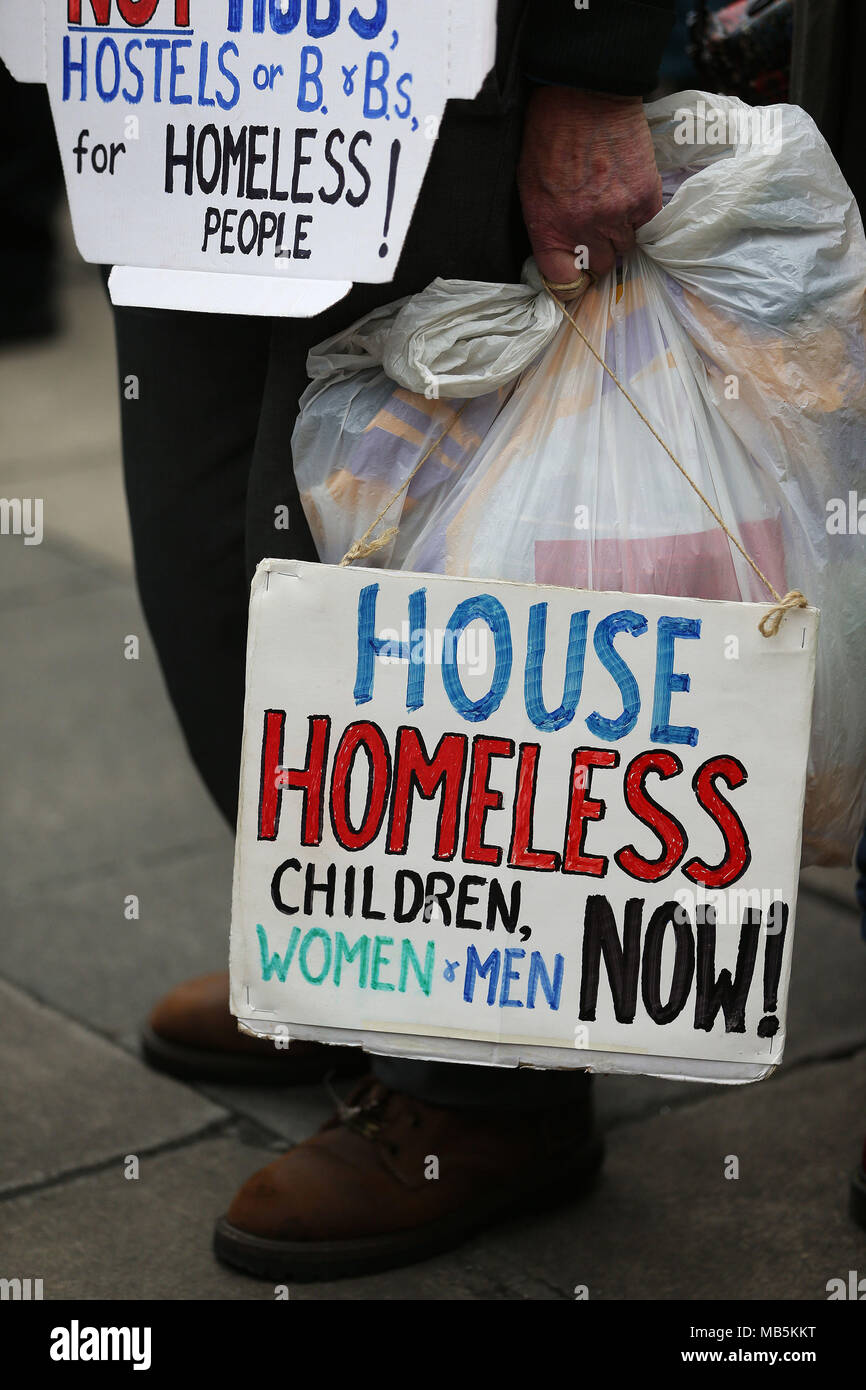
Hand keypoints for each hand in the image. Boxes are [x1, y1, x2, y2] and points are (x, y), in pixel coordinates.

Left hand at [517, 86, 662, 281]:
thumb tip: (564, 254)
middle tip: (597, 232)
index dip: (572, 282)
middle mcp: (583, 229)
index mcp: (549, 229)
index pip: (564, 283)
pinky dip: (641, 214)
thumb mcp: (530, 189)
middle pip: (601, 267)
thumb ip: (547, 227)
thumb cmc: (549, 137)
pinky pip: (648, 224)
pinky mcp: (645, 197)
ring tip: (613, 205)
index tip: (577, 274)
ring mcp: (617, 215)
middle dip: (599, 254)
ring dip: (621, 233)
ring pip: (627, 247)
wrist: (583, 93)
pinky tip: (629, 191)